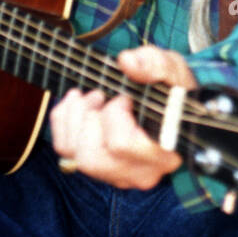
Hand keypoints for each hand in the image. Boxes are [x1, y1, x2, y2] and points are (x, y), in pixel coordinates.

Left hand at [48, 44, 196, 189]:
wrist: (171, 106)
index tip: (125, 96)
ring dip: (75, 118)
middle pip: (92, 158)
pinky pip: (65, 150)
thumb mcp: (173, 70)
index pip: (122, 145)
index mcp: (163, 154)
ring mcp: (117, 174)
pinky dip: (64, 121)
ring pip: (76, 156)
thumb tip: (127, 61)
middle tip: (101, 95)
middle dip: (88, 118)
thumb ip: (156, 64)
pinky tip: (78, 103)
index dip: (114, 114)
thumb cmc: (173, 91)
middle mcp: (139, 173)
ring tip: (92, 96)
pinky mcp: (98, 167)